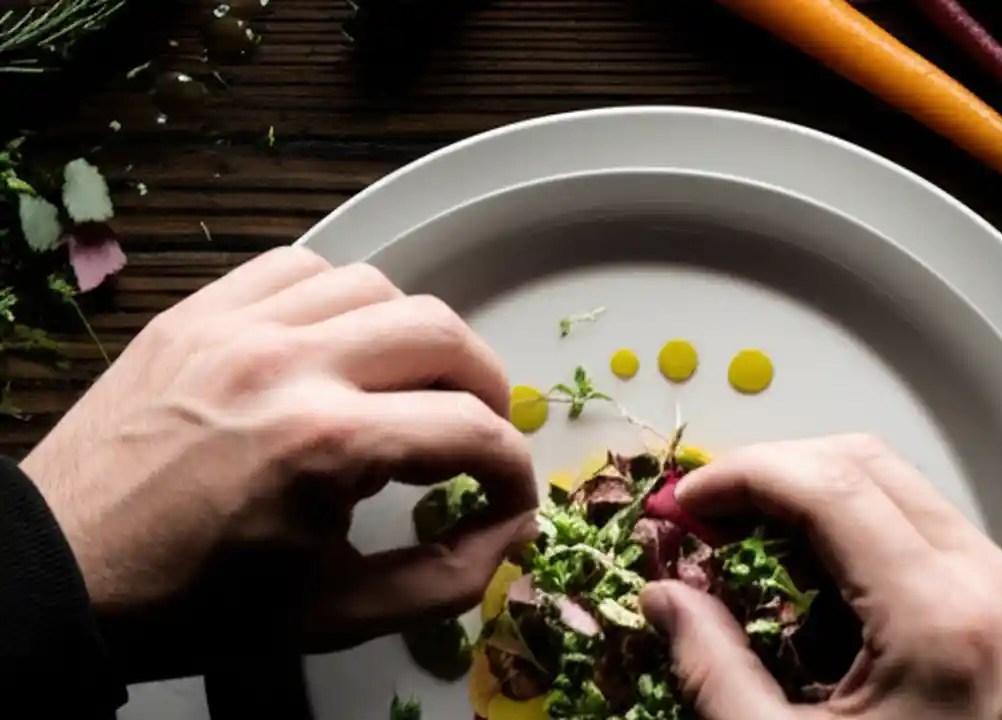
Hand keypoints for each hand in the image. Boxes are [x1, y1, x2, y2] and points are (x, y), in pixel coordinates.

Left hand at [21, 247, 536, 669]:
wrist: (64, 572)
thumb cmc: (198, 602)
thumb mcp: (336, 614)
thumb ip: (446, 578)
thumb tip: (512, 529)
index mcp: (325, 446)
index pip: (471, 430)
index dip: (514, 469)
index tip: (509, 497)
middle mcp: (290, 364)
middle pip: (440, 333)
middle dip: (486, 386)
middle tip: (479, 431)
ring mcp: (237, 325)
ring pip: (377, 286)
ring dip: (416, 337)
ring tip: (409, 386)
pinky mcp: (198, 312)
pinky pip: (301, 268)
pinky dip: (343, 300)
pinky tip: (339, 345)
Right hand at [640, 436, 1001, 719]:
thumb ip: (714, 668)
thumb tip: (665, 599)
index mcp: (940, 621)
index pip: (830, 487)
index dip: (743, 476)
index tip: (687, 502)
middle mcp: (989, 587)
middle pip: (863, 465)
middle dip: (772, 473)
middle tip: (707, 515)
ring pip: (895, 485)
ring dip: (810, 494)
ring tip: (745, 539)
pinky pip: (920, 528)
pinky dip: (852, 528)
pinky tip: (804, 572)